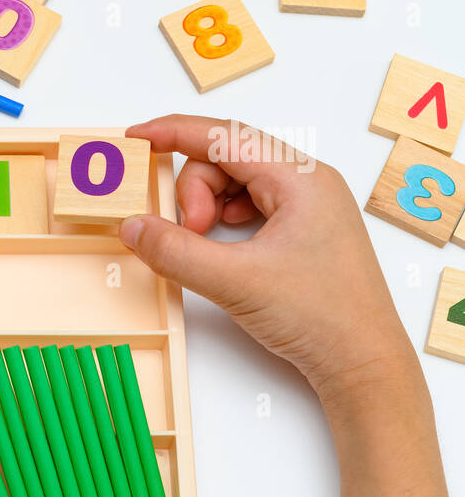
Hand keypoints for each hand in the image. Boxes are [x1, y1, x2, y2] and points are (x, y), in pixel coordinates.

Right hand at [121, 115, 414, 401]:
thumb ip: (175, 251)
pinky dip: (223, 220)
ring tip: (204, 244)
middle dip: (194, 191)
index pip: (224, 136)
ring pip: (235, 182)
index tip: (136, 138)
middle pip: (226, 158)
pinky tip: (221, 245)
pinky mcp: (303, 230)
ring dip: (207, 206)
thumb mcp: (234, 282)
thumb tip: (134, 226)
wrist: (363, 363)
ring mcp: (308, 206)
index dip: (173, 132)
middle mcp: (307, 183)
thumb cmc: (321, 317)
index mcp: (300, 180)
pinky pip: (250, 204)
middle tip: (188, 233)